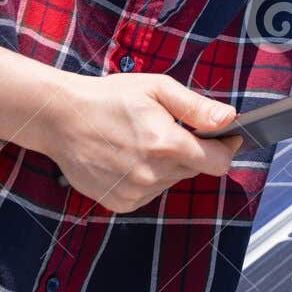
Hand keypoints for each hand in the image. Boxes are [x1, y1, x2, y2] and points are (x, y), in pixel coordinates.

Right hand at [41, 71, 243, 213]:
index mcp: (165, 144)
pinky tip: (128, 158)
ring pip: (171, 181)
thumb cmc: (111, 97)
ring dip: (167, 165)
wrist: (61, 118)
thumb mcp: (157, 88)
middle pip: (195, 170)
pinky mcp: (120, 203)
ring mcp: (135, 193)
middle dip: (192, 151)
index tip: (227, 137)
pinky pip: (150, 193)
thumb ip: (196, 107)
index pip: (218, 163)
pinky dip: (147, 177)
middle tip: (168, 129)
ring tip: (141, 141)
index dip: (226, 148)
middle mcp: (152, 174)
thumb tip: (230, 119)